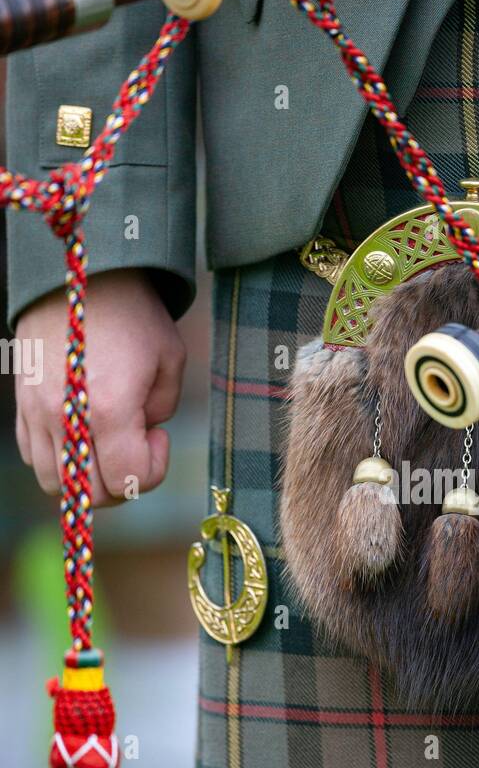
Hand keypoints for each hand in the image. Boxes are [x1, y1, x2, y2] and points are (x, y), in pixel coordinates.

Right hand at [14, 269, 186, 506]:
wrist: (76, 273)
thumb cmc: (132, 312)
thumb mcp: (169, 359)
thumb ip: (162, 409)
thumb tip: (143, 434)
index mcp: (108, 409)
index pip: (128, 481)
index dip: (153, 471)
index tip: (159, 437)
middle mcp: (64, 418)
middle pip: (91, 494)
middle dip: (123, 480)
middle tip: (137, 441)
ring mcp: (35, 413)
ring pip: (56, 483)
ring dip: (88, 476)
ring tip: (108, 439)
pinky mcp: (20, 405)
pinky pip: (33, 457)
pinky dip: (59, 459)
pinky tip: (81, 430)